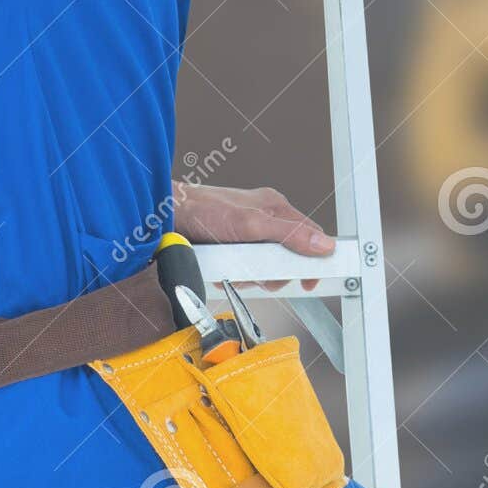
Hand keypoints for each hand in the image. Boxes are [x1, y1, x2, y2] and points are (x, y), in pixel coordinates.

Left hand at [171, 183, 335, 291]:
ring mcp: (246, 233)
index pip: (309, 234)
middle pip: (286, 255)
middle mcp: (262, 218)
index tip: (310, 280)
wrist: (163, 217)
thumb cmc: (201, 210)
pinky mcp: (230, 247)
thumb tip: (323, 244)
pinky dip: (236, 275)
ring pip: (265, 266)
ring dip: (252, 275)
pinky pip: (244, 269)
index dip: (313, 259)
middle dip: (274, 272)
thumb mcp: (250, 224)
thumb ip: (287, 234)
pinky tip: (225, 272)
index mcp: (274, 206)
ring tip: (236, 270)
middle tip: (262, 276)